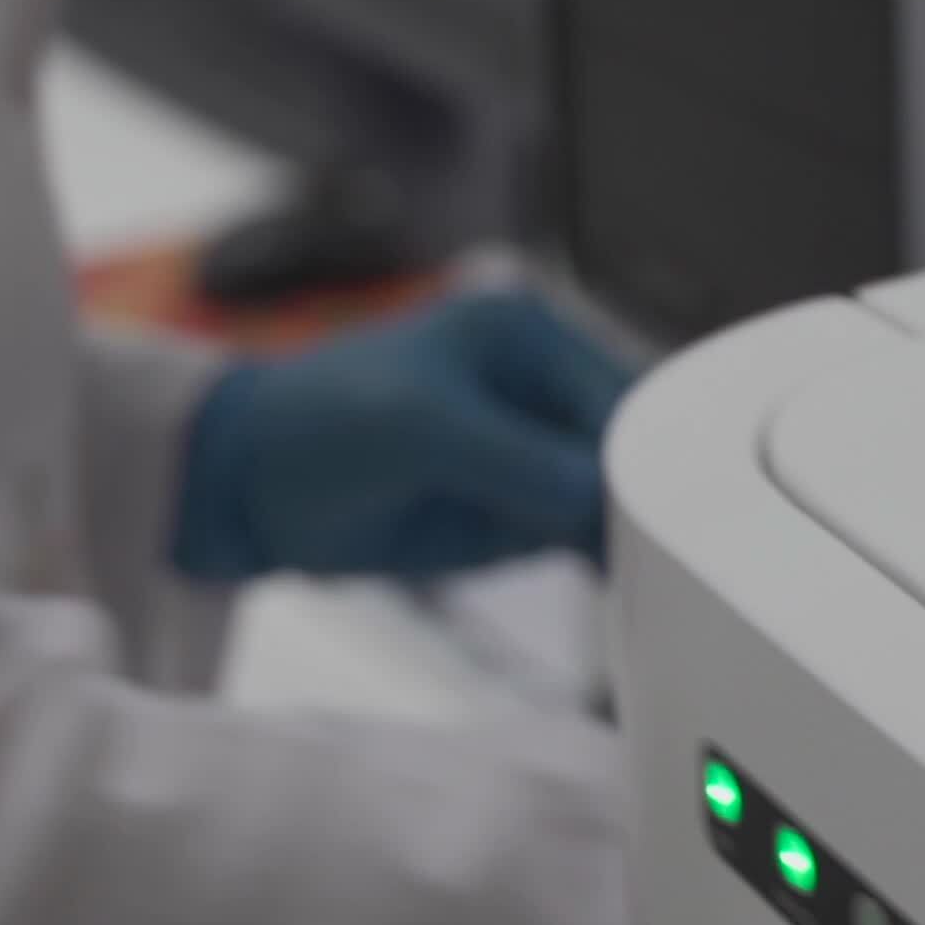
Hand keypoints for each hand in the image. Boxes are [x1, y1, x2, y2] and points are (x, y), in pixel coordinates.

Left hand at [171, 292, 636, 584]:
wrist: (245, 485)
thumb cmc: (314, 423)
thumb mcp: (423, 431)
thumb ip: (521, 463)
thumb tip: (605, 496)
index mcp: (526, 333)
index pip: (620, 397)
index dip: (647, 456)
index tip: (674, 514)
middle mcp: (540, 386)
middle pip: (629, 447)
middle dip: (650, 499)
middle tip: (679, 560)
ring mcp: (531, 450)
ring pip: (614, 495)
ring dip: (634, 537)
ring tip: (664, 583)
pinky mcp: (514, 509)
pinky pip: (581, 536)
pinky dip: (605, 562)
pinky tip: (625, 591)